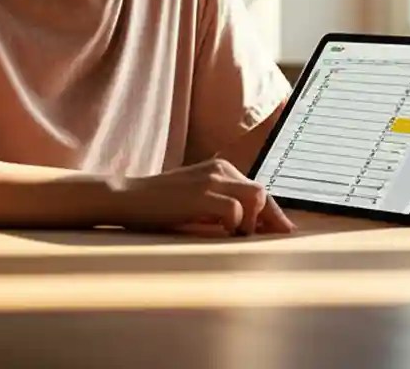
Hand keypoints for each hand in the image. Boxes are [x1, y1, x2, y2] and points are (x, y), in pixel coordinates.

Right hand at [117, 158, 295, 235]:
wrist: (126, 197)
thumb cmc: (159, 205)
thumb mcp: (195, 200)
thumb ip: (220, 206)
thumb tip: (250, 227)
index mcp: (221, 169)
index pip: (258, 190)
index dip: (274, 213)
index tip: (283, 231)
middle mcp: (220, 169)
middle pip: (263, 193)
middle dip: (274, 219)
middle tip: (278, 239)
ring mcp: (211, 180)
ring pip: (256, 197)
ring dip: (254, 221)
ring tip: (240, 236)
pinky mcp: (201, 194)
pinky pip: (235, 210)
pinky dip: (236, 224)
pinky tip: (223, 233)